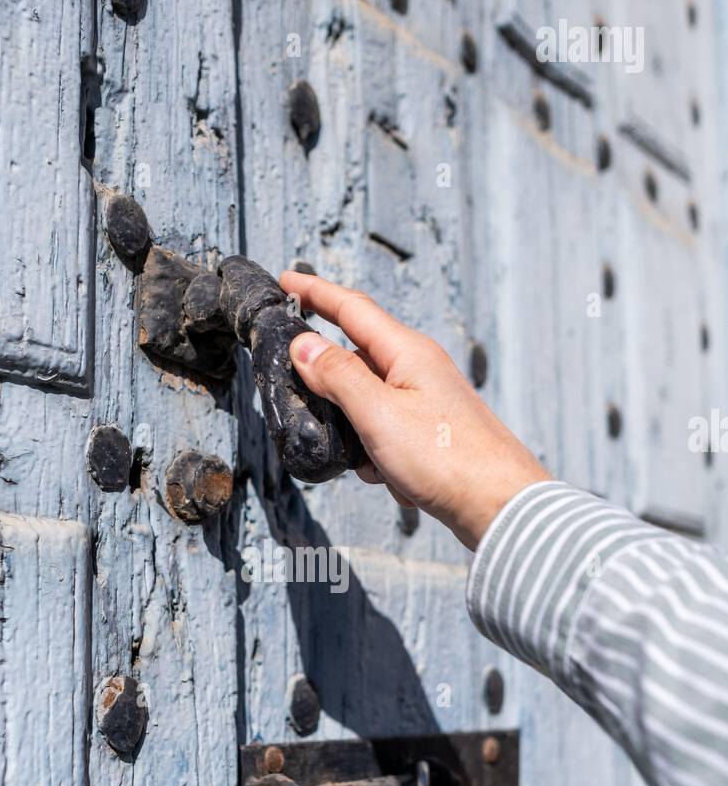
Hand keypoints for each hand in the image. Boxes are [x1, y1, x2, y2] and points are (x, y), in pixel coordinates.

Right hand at [279, 271, 549, 550]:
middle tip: (303, 400)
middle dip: (328, 384)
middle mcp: (418, 369)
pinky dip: (378, 456)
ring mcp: (425, 401)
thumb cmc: (446, 458)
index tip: (286, 279)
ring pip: (367, 404)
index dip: (315, 291)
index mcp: (406, 352)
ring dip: (356, 434)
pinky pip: (385, 434)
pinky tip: (394, 479)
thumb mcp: (378, 414)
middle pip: (356, 358)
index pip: (351, 308)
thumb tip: (303, 345)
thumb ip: (337, 375)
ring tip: (372, 462)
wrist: (499, 505)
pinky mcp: (429, 433)